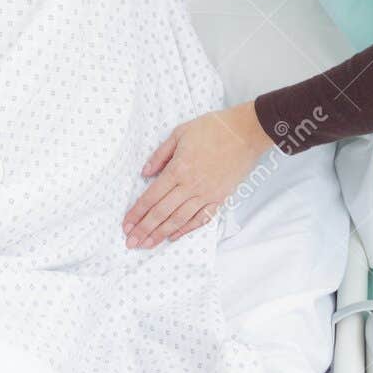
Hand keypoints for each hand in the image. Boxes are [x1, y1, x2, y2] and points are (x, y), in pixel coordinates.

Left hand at [122, 104, 273, 248]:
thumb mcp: (180, 133)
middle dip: (144, 229)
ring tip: (148, 245)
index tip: (126, 225)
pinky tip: (175, 236)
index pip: (151, 197)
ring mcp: (207, 194)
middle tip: (131, 242)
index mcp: (178, 169)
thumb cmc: (213, 128)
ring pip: (180, 220)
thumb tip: (144, 173)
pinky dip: (187, 229)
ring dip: (161, 234)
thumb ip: (160, 155)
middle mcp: (191, 186)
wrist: (246, 132)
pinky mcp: (220, 198)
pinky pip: (201, 218)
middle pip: (162, 213)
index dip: (136, 213)